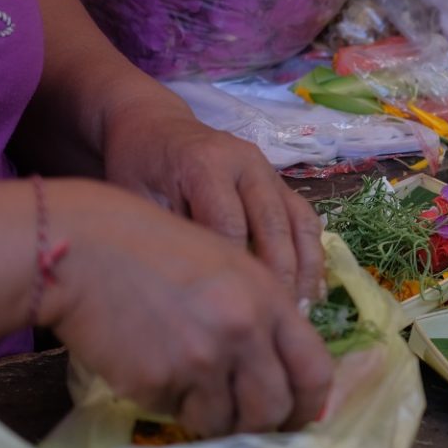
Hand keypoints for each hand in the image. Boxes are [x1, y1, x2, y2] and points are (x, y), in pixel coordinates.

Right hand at [41, 179, 333, 436]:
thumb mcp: (229, 265)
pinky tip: (153, 369)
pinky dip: (170, 404)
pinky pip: (176, 414)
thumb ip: (262, 314)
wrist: (83, 249)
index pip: (315, 371)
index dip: (309, 405)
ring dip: (212, 418)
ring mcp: (200, 361)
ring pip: (224, 423)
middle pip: (274, 410)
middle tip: (243, 425)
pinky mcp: (157, 384)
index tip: (297, 419)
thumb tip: (283, 373)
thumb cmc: (157, 250)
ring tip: (190, 388)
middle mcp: (243, 332)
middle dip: (261, 426)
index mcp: (269, 299)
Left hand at [100, 98, 326, 302]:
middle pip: (273, 227)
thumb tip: (197, 292)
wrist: (155, 126)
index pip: (229, 226)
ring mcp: (269, 171)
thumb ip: (167, 236)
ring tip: (301, 312)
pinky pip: (306, 219)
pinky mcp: (281, 181)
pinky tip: (310, 291)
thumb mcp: (135, 198)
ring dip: (304, 270)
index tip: (234, 313)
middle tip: (275, 322)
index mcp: (205, 164)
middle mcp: (246, 163)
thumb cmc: (139, 167)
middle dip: (278, 278)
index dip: (235, 272)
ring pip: (299, 223)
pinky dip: (312, 256)